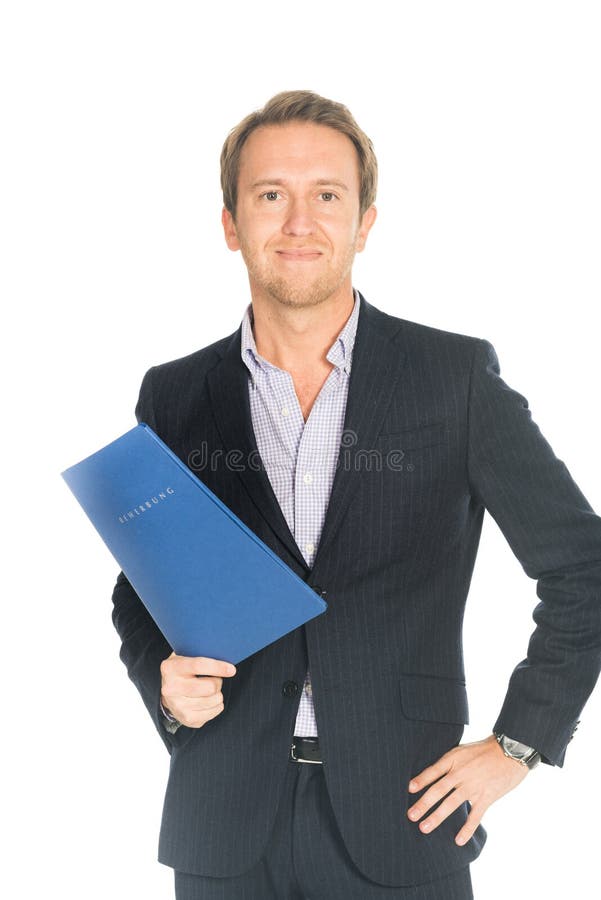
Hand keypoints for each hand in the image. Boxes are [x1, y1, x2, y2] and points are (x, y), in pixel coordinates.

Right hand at [160, 652, 236, 728]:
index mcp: (170, 668)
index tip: (232, 669)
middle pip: (210, 687)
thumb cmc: (183, 669)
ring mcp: (177, 706)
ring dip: (218, 694)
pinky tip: (209, 700)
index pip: (199, 665)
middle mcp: (170, 688)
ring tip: (210, 690)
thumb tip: (225, 652)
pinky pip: (214, 712)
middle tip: (215, 679)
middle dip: (218, 682)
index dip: (218, 667)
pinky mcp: (186, 718)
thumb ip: (200, 652)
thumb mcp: (185, 656)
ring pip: (214, 700)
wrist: (167, 691)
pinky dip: (217, 705)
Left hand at [407, 734, 529, 844]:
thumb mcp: (463, 749)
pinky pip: (475, 816)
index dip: (421, 780)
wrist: (510, 751)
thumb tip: (433, 775)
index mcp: (454, 759)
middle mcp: (461, 773)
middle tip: (411, 815)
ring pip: (452, 804)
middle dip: (423, 803)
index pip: (433, 770)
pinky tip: (458, 840)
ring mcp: (474, 786)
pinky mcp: (487, 797)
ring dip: (437, 817)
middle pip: (438, 789)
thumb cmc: (484, 750)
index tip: (409, 789)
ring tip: (424, 828)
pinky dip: (467, 829)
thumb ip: (449, 761)